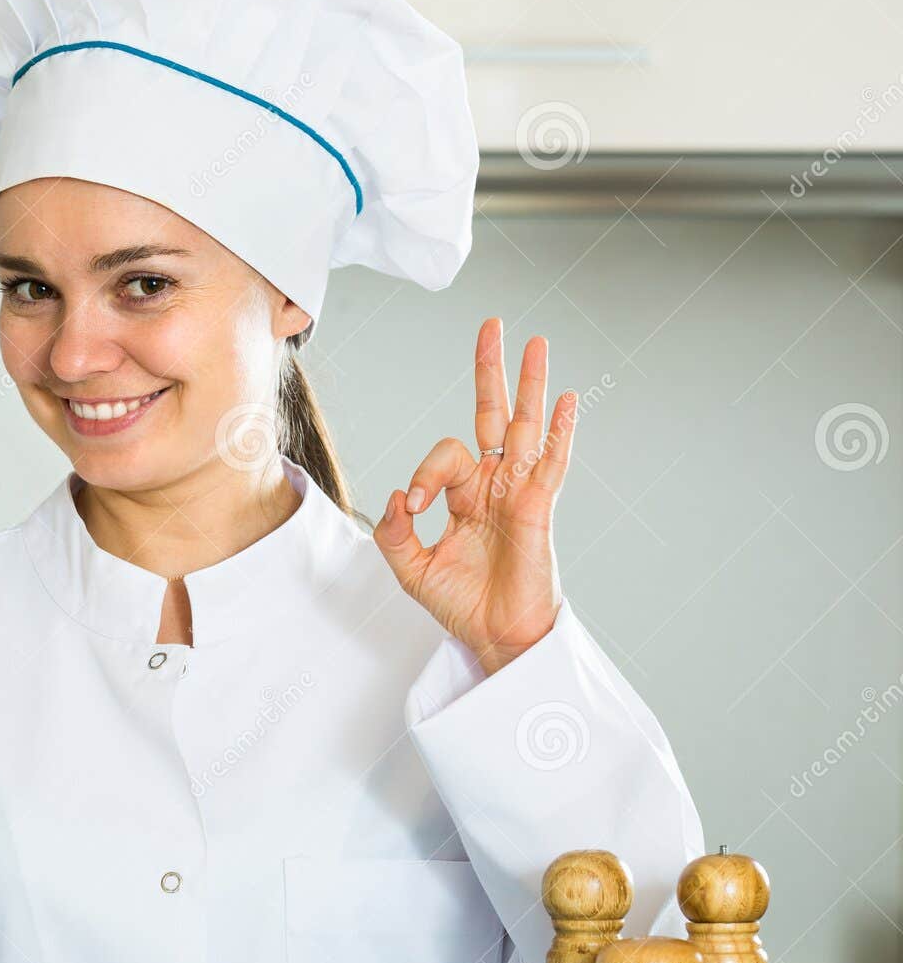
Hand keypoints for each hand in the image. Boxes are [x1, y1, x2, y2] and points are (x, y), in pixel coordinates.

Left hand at [372, 318, 572, 675]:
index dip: (424, 474)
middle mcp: (495, 485)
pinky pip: (551, 462)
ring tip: (537, 343)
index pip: (442, 459)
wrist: (495, 636)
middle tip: (491, 327)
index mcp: (465, 495)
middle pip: (493, 416)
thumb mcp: (411, 567)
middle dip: (491, 371)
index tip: (415, 507)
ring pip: (526, 427)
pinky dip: (559, 431)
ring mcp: (520, 492)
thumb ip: (395, 533)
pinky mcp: (540, 507)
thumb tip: (400, 496)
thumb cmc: (461, 603)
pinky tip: (566, 399)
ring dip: (531, 384)